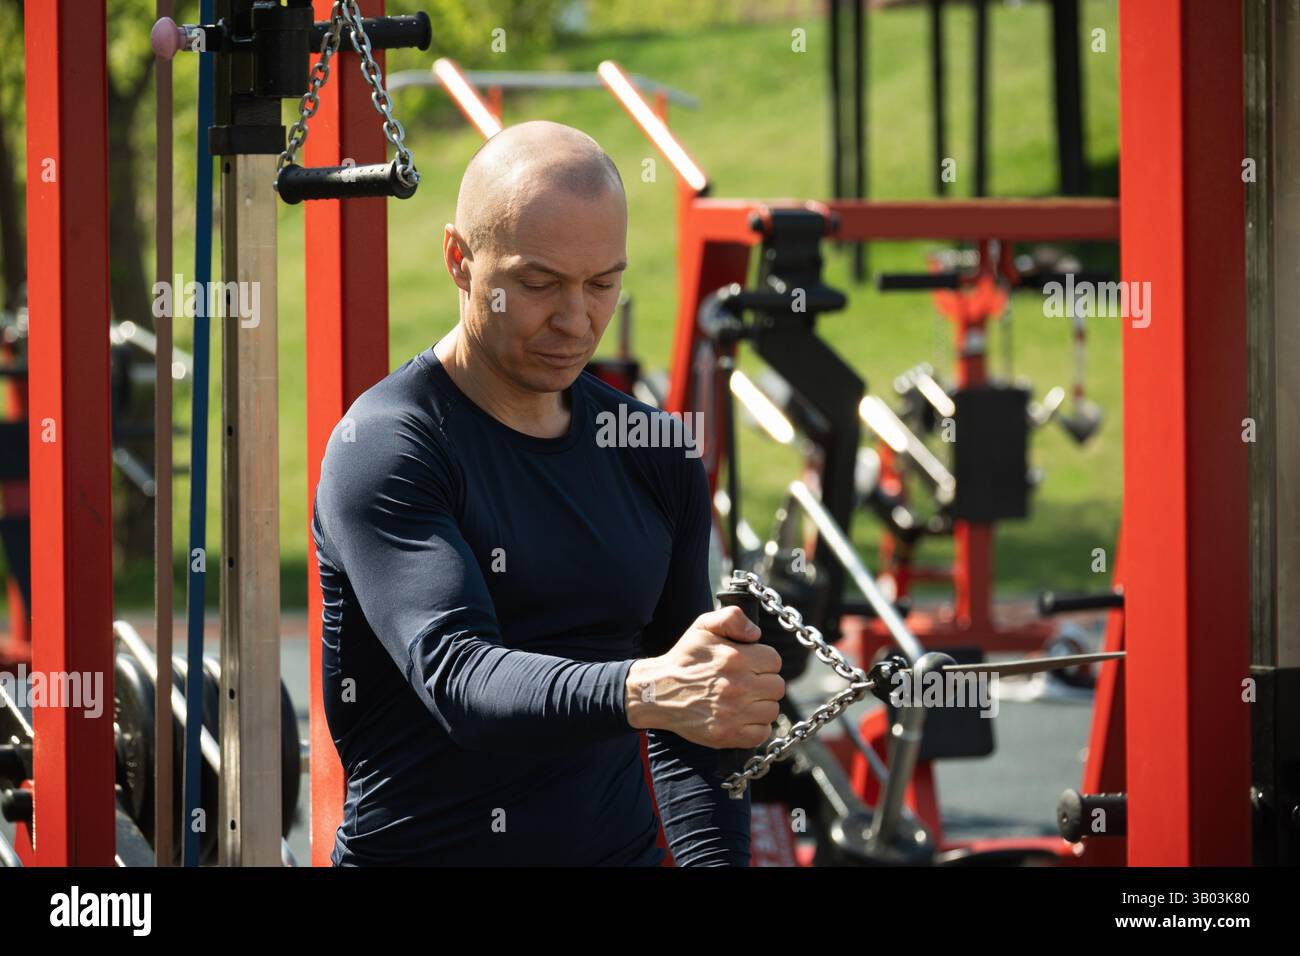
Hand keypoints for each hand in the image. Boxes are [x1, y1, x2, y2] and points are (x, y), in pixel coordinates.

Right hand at [626, 605, 784, 748]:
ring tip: (743, 699)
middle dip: (764, 682)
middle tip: (747, 681)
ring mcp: (733, 714)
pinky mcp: (728, 736)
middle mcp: (737, 687)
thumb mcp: (704, 626)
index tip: (749, 663)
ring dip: (761, 704)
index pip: (774, 660)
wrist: (658, 692)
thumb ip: (733, 617)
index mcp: (735, 658)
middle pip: (777, 686)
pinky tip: (742, 716)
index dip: (763, 660)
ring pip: (772, 710)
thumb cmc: (684, 658)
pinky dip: (756, 727)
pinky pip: (762, 733)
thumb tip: (756, 633)